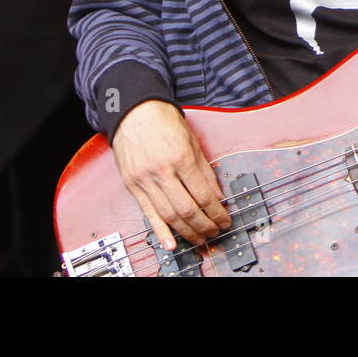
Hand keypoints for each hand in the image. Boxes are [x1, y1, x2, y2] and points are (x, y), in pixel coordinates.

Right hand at [110, 100, 231, 250]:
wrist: (134, 113)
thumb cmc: (164, 123)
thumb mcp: (192, 141)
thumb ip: (205, 171)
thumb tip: (217, 196)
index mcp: (181, 158)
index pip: (203, 194)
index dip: (217, 211)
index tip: (225, 218)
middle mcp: (162, 171)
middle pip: (187, 209)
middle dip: (204, 225)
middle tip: (215, 231)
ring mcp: (145, 180)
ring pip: (169, 215)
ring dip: (187, 231)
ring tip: (199, 239)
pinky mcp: (133, 186)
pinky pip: (148, 213)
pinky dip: (160, 231)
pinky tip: (171, 243)